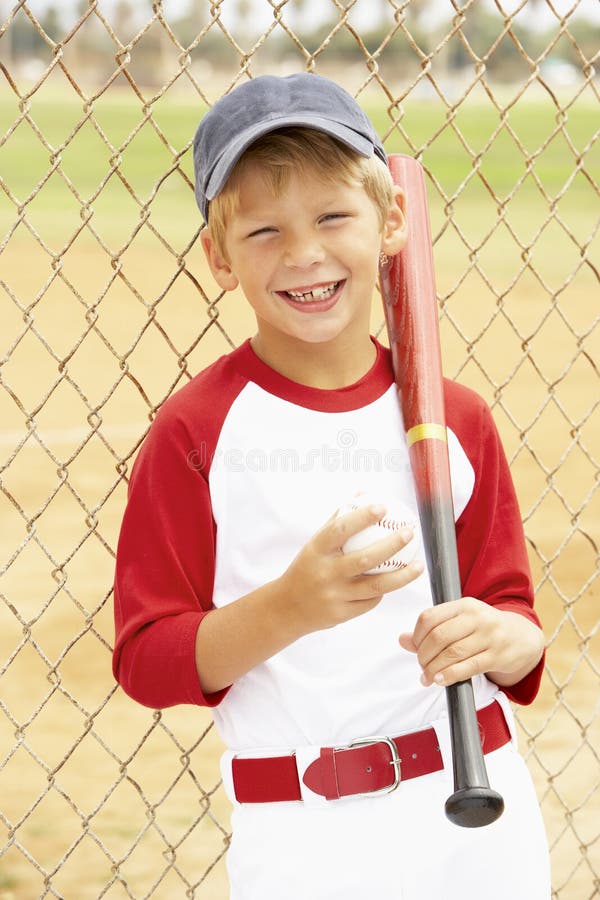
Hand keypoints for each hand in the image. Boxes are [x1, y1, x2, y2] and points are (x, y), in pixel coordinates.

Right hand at [280, 503, 423, 635]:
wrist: (287, 608)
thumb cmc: (307, 568)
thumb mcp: (315, 544)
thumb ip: (338, 520)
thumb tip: (364, 494)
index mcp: (316, 550)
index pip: (341, 529)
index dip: (363, 517)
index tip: (383, 506)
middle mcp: (325, 573)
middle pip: (365, 559)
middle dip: (392, 545)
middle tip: (409, 532)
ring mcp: (334, 595)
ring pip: (375, 586)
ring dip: (401, 576)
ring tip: (419, 565)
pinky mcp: (341, 615)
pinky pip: (370, 601)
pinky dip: (383, 591)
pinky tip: (395, 582)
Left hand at [399, 597, 544, 688]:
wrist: (522, 636)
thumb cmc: (484, 629)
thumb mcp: (460, 622)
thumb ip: (432, 629)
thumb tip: (402, 640)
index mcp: (464, 605)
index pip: (429, 617)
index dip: (417, 636)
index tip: (415, 649)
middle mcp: (477, 617)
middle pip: (438, 637)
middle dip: (424, 656)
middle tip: (422, 666)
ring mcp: (489, 636)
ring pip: (451, 653)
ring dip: (434, 669)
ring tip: (428, 677)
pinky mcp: (497, 656)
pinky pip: (468, 667)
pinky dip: (450, 675)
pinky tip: (440, 681)